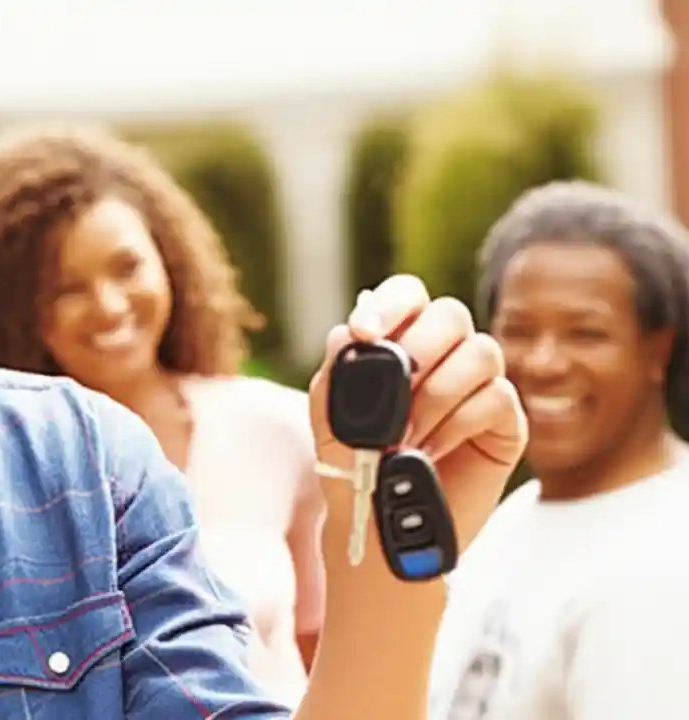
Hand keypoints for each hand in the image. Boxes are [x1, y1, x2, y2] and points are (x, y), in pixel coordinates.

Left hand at [307, 274, 527, 565]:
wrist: (381, 532)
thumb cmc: (356, 473)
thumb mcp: (330, 425)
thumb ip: (334, 379)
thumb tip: (347, 334)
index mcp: (399, 344)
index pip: (407, 295)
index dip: (391, 304)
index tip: (364, 332)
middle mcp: (444, 356)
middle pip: (450, 314)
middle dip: (417, 351)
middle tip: (392, 400)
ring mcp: (478, 386)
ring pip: (480, 352)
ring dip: (436, 396)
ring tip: (405, 439)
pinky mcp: (505, 421)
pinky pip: (497, 397)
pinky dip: (458, 424)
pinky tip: (430, 452)